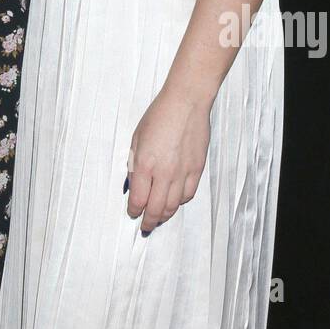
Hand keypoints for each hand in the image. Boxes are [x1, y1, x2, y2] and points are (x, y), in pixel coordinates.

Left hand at [126, 85, 210, 234]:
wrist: (186, 102)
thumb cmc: (159, 116)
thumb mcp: (137, 138)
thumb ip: (135, 164)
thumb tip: (134, 185)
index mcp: (146, 164)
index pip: (138, 199)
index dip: (133, 211)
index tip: (132, 213)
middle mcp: (165, 172)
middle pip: (156, 209)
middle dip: (149, 221)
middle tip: (145, 226)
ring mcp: (183, 172)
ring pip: (173, 206)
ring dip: (164, 215)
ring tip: (159, 218)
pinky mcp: (197, 169)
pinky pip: (188, 194)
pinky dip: (179, 202)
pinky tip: (174, 201)